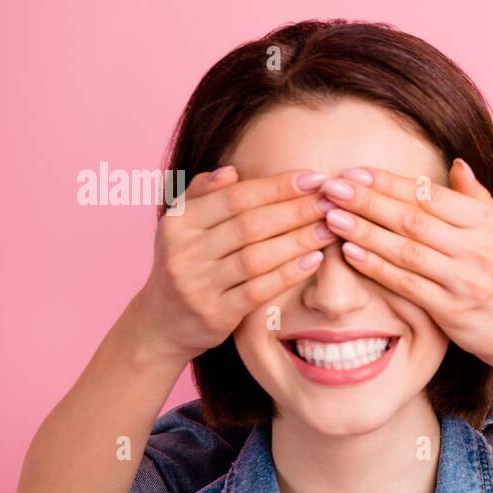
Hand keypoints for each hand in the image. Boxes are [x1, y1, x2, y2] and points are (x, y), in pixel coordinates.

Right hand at [130, 167, 336, 362]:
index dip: (277, 186)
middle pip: (249, 225)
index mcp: (178, 222)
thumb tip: (231, 171)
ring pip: (256, 257)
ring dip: (298, 241)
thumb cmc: (186, 262)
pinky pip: (258, 290)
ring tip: (329, 229)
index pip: (234, 197)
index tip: (314, 179)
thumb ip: (204, 194)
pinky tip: (314, 260)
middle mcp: (184, 251)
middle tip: (330, 203)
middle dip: (295, 211)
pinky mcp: (215, 314)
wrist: (162, 322)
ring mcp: (198, 285)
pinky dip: (288, 274)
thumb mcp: (183, 226)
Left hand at [321, 160, 492, 370]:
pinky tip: (350, 254)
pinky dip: (376, 268)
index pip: (430, 195)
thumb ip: (477, 198)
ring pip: (406, 251)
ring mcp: (464, 281)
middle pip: (413, 219)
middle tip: (332, 188)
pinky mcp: (451, 311)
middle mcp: (478, 249)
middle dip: (368, 201)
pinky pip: (406, 286)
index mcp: (487, 223)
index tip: (355, 172)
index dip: (390, 182)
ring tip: (332, 217)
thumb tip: (455, 163)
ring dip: (364, 232)